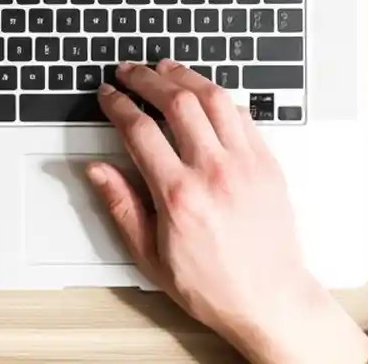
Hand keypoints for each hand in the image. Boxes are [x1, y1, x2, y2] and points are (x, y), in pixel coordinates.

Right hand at [88, 60, 367, 363]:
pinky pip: (242, 114)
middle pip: (176, 102)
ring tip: (165, 69)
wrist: (269, 299)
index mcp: (178, 196)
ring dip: (185, 76)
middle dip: (146, 79)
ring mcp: (245, 164)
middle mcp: (213, 173)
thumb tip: (98, 170)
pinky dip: (218, 96)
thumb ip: (122, 206)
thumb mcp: (150, 256)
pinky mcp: (267, 164)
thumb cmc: (213, 285)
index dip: (118, 105)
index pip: (140, 130)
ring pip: (213, 98)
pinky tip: (204, 92)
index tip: (109, 95)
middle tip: (130, 72)